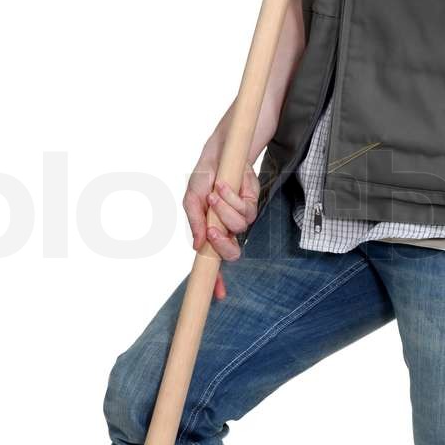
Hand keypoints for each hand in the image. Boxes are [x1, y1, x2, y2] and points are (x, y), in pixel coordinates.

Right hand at [184, 156, 260, 300]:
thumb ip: (194, 221)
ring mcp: (240, 216)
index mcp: (209, 232)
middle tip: (212, 232)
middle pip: (232, 253)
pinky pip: (247, 209)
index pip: (213, 261)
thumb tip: (196, 245)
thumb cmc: (204, 175)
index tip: (218, 293)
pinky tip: (223, 185)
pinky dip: (233, 197)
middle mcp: (226, 228)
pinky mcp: (253, 201)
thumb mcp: (192, 197)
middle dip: (223, 245)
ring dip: (225, 211)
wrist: (220, 151)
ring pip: (239, 228)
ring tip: (214, 194)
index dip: (216, 279)